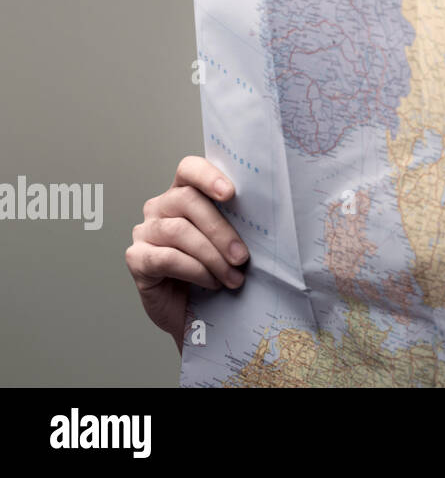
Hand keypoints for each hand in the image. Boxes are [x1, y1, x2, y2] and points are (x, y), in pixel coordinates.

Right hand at [125, 156, 248, 352]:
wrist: (199, 315)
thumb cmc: (219, 270)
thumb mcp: (232, 242)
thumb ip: (240, 222)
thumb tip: (267, 214)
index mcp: (185, 194)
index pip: (189, 169)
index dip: (208, 176)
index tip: (231, 193)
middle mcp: (160, 208)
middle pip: (187, 200)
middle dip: (220, 230)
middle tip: (242, 257)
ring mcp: (145, 232)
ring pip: (178, 230)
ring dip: (212, 256)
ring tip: (232, 278)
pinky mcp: (137, 259)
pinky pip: (166, 258)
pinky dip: (195, 271)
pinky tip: (210, 283)